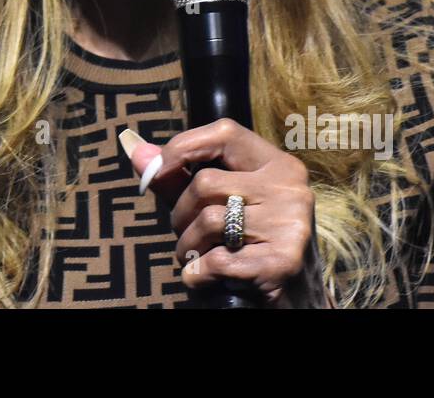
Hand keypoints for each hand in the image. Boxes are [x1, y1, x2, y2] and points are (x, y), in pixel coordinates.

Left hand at [123, 118, 331, 307]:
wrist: (296, 301)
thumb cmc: (249, 246)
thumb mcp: (218, 205)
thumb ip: (178, 179)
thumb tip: (137, 151)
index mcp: (278, 165)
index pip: (225, 133)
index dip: (183, 147)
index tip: (159, 171)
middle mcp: (289, 189)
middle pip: (206, 182)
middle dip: (180, 214)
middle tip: (187, 236)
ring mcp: (289, 224)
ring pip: (208, 221)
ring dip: (188, 247)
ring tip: (198, 257)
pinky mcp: (282, 262)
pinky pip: (215, 260)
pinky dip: (198, 274)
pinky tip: (207, 277)